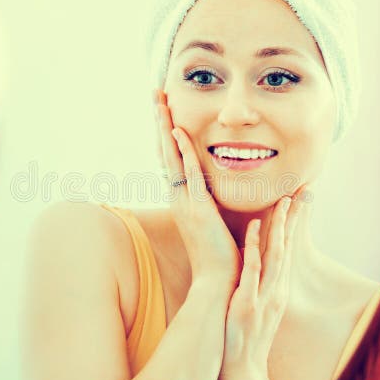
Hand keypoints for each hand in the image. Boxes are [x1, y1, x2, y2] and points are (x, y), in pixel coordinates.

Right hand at [154, 89, 239, 293]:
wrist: (219, 284)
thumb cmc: (222, 258)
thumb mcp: (217, 223)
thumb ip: (216, 204)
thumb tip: (223, 190)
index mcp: (184, 200)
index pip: (173, 159)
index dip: (169, 133)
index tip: (166, 110)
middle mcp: (179, 198)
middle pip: (166, 152)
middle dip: (161, 122)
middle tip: (156, 94)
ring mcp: (185, 203)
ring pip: (172, 158)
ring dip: (166, 129)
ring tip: (160, 103)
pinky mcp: (197, 209)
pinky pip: (188, 174)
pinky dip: (183, 152)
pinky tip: (179, 132)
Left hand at [218, 189, 306, 379]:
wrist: (242, 372)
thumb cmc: (246, 340)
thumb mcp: (259, 310)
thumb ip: (261, 288)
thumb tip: (259, 268)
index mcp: (278, 290)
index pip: (287, 251)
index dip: (291, 226)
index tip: (294, 202)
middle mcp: (276, 290)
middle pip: (286, 248)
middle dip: (290, 220)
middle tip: (294, 192)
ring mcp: (264, 297)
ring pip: (275, 256)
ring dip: (278, 228)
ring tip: (280, 203)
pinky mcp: (248, 304)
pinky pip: (252, 272)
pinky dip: (254, 249)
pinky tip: (253, 230)